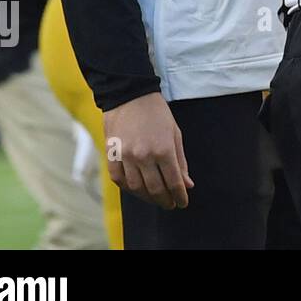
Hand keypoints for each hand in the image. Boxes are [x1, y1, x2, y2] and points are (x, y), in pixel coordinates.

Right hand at [104, 93, 192, 209]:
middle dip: (165, 200)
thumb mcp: (175, 133)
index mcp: (164, 149)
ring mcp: (126, 156)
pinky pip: (119, 180)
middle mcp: (144, 155)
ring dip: (147, 198)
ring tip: (155, 198)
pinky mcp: (112, 155)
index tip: (183, 203)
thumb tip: (188, 184)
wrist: (130, 96)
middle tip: (170, 204)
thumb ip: (181, 161)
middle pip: (155, 189)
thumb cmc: (157, 114)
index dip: (180, 196)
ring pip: (136, 188)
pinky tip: (137, 189)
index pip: (174, 181)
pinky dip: (129, 189)